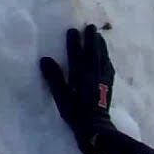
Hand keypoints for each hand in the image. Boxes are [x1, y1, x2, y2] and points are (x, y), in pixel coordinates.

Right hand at [39, 25, 116, 153]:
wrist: (95, 127)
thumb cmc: (75, 112)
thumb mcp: (60, 95)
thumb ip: (54, 77)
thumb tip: (45, 59)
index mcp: (80, 75)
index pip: (76, 54)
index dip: (74, 41)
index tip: (72, 30)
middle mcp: (93, 73)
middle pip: (92, 52)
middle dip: (91, 38)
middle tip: (90, 26)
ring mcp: (102, 79)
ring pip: (102, 57)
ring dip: (101, 45)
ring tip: (99, 35)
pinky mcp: (108, 85)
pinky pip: (109, 67)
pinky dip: (107, 58)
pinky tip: (106, 55)